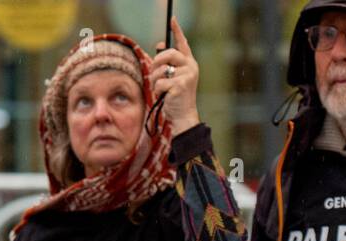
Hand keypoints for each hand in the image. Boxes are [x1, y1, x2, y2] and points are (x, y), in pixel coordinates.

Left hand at [150, 17, 200, 135]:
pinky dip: (157, 90)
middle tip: (154, 73)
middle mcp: (191, 67)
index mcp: (189, 63)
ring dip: (155, 80)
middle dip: (156, 63)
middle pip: (168, 54)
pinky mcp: (179, 86)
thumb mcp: (173, 77)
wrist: (183, 115)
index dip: (177, 31)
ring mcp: (186, 76)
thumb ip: (168, 63)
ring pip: (161, 69)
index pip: (183, 43)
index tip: (172, 19)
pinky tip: (163, 96)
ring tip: (159, 89)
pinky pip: (160, 82)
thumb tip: (159, 45)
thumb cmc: (176, 96)